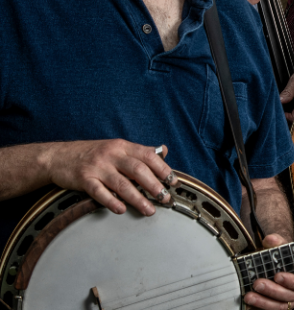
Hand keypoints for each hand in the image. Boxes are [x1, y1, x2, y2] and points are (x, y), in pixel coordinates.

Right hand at [44, 140, 177, 215]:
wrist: (58, 156)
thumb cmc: (92, 154)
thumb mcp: (117, 147)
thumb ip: (139, 151)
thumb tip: (163, 151)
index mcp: (122, 146)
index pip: (148, 155)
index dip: (163, 168)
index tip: (173, 181)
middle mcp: (111, 155)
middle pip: (137, 170)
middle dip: (154, 186)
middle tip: (165, 198)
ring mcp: (97, 166)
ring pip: (121, 183)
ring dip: (137, 198)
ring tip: (149, 210)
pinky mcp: (83, 179)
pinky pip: (99, 192)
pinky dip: (111, 201)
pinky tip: (121, 209)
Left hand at [244, 234, 293, 309]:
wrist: (277, 263)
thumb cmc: (284, 256)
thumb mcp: (282, 247)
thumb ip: (277, 242)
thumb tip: (270, 239)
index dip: (292, 282)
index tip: (278, 276)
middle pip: (289, 296)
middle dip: (272, 291)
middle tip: (258, 283)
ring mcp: (289, 302)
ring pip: (279, 306)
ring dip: (263, 302)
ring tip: (249, 296)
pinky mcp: (277, 307)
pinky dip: (258, 307)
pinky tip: (248, 303)